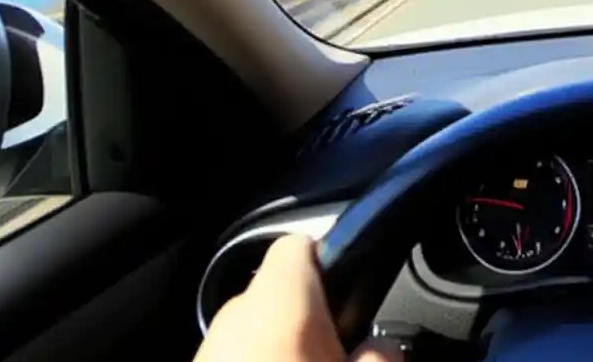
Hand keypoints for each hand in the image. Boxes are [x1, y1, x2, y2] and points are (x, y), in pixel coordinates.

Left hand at [193, 235, 403, 361]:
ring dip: (278, 343)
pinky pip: (236, 354)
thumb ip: (383, 353)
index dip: (330, 257)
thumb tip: (383, 347)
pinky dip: (255, 360)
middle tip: (335, 352)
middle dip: (308, 316)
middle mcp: (237, 311)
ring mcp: (208, 343)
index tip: (349, 286)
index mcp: (280, 299)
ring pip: (255, 326)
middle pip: (281, 291)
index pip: (301, 242)